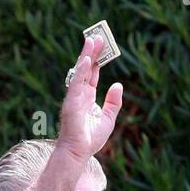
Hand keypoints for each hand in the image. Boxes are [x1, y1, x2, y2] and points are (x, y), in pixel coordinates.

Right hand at [58, 35, 122, 161]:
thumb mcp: (108, 119)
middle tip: (98, 36)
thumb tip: (118, 84)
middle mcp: (80, 94)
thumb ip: (113, 102)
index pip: (93, 74)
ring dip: (86, 55)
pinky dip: (81, 70)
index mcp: (87, 97)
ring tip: (92, 40)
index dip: (98, 60)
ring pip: (80, 72)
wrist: (78, 153)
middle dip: (92, 52)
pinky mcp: (71, 102)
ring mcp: (74, 97)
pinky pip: (76, 83)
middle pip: (86, 69)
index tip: (103, 46)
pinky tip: (86, 59)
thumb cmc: (90, 140)